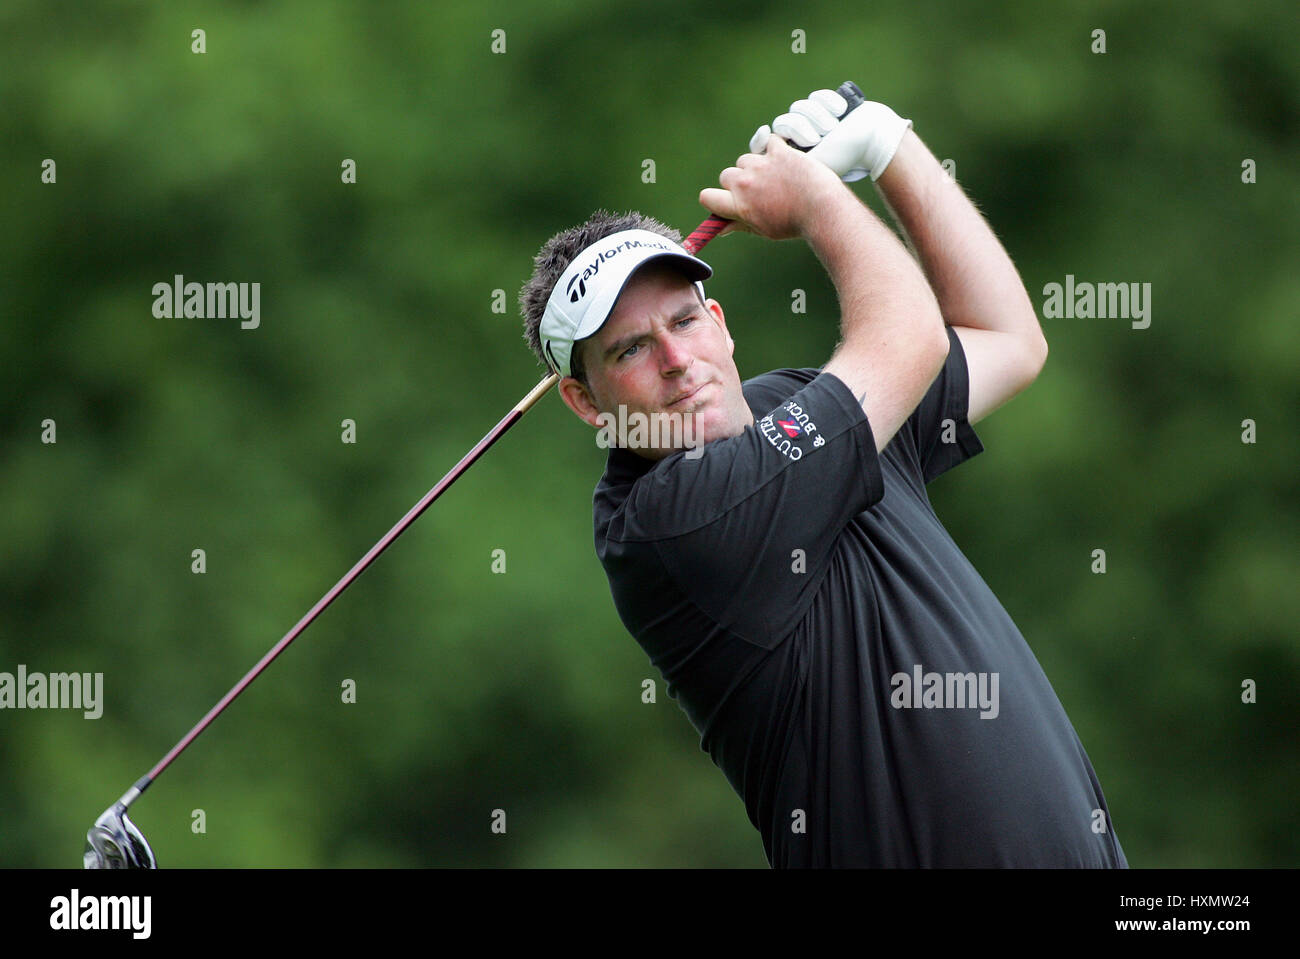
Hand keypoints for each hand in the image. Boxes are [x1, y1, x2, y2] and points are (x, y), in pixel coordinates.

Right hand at [698, 134, 847, 240]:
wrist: (822, 209)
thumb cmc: (794, 223)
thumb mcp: (764, 230)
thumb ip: (739, 225)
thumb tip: (721, 229)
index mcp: (739, 206)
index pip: (707, 197)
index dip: (714, 199)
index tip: (724, 201)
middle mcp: (745, 183)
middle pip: (726, 175)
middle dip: (737, 182)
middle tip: (758, 191)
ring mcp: (761, 165)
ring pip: (746, 159)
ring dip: (756, 165)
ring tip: (776, 177)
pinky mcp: (779, 151)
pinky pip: (769, 141)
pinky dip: (775, 148)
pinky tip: (784, 159)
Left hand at [750, 89, 911, 181]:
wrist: (875, 138)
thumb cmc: (846, 154)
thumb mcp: (813, 163)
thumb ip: (786, 161)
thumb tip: (766, 150)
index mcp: (796, 156)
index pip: (769, 142)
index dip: (771, 137)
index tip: (780, 136)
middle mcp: (804, 139)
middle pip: (784, 122)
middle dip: (802, 127)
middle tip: (821, 137)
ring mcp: (816, 121)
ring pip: (799, 106)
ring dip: (818, 115)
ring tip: (834, 126)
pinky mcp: (828, 106)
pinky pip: (816, 95)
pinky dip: (829, 101)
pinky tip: (841, 111)